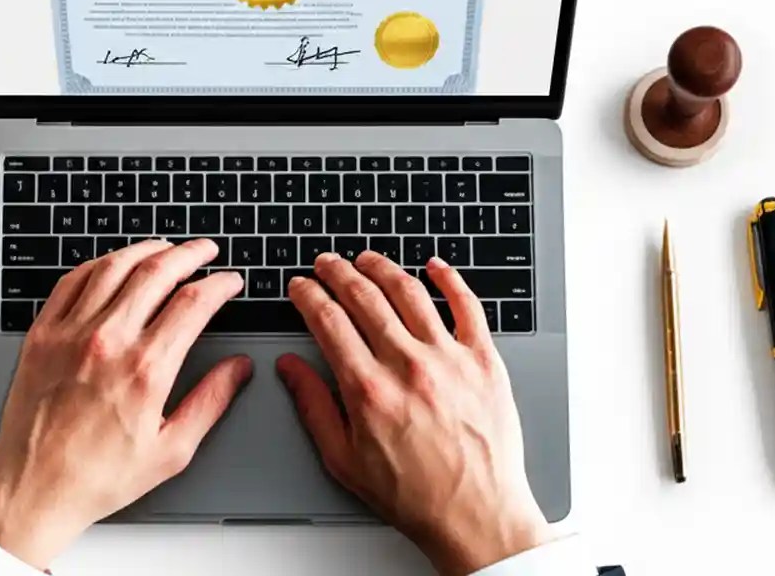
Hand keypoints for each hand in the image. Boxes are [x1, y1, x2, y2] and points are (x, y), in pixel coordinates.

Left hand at [0, 239, 249, 569]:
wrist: (33, 490)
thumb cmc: (99, 477)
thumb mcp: (171, 450)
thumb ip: (210, 402)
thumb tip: (238, 370)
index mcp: (146, 370)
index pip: (194, 302)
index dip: (220, 283)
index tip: (230, 280)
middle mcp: (108, 342)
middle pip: (157, 272)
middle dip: (189, 254)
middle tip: (204, 250)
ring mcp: (70, 333)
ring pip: (114, 267)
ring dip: (146, 250)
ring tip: (164, 248)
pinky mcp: (42, 335)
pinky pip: (72, 281)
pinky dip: (98, 264)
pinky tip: (112, 265)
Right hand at [279, 252, 555, 575]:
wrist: (475, 515)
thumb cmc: (413, 495)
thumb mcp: (344, 459)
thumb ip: (313, 406)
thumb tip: (289, 369)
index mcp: (367, 388)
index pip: (327, 320)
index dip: (308, 295)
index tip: (301, 286)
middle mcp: (407, 365)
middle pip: (364, 297)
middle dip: (338, 272)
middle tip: (327, 263)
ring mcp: (449, 358)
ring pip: (410, 291)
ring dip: (383, 268)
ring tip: (367, 260)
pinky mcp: (484, 360)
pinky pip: (468, 305)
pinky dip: (451, 279)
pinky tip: (436, 266)